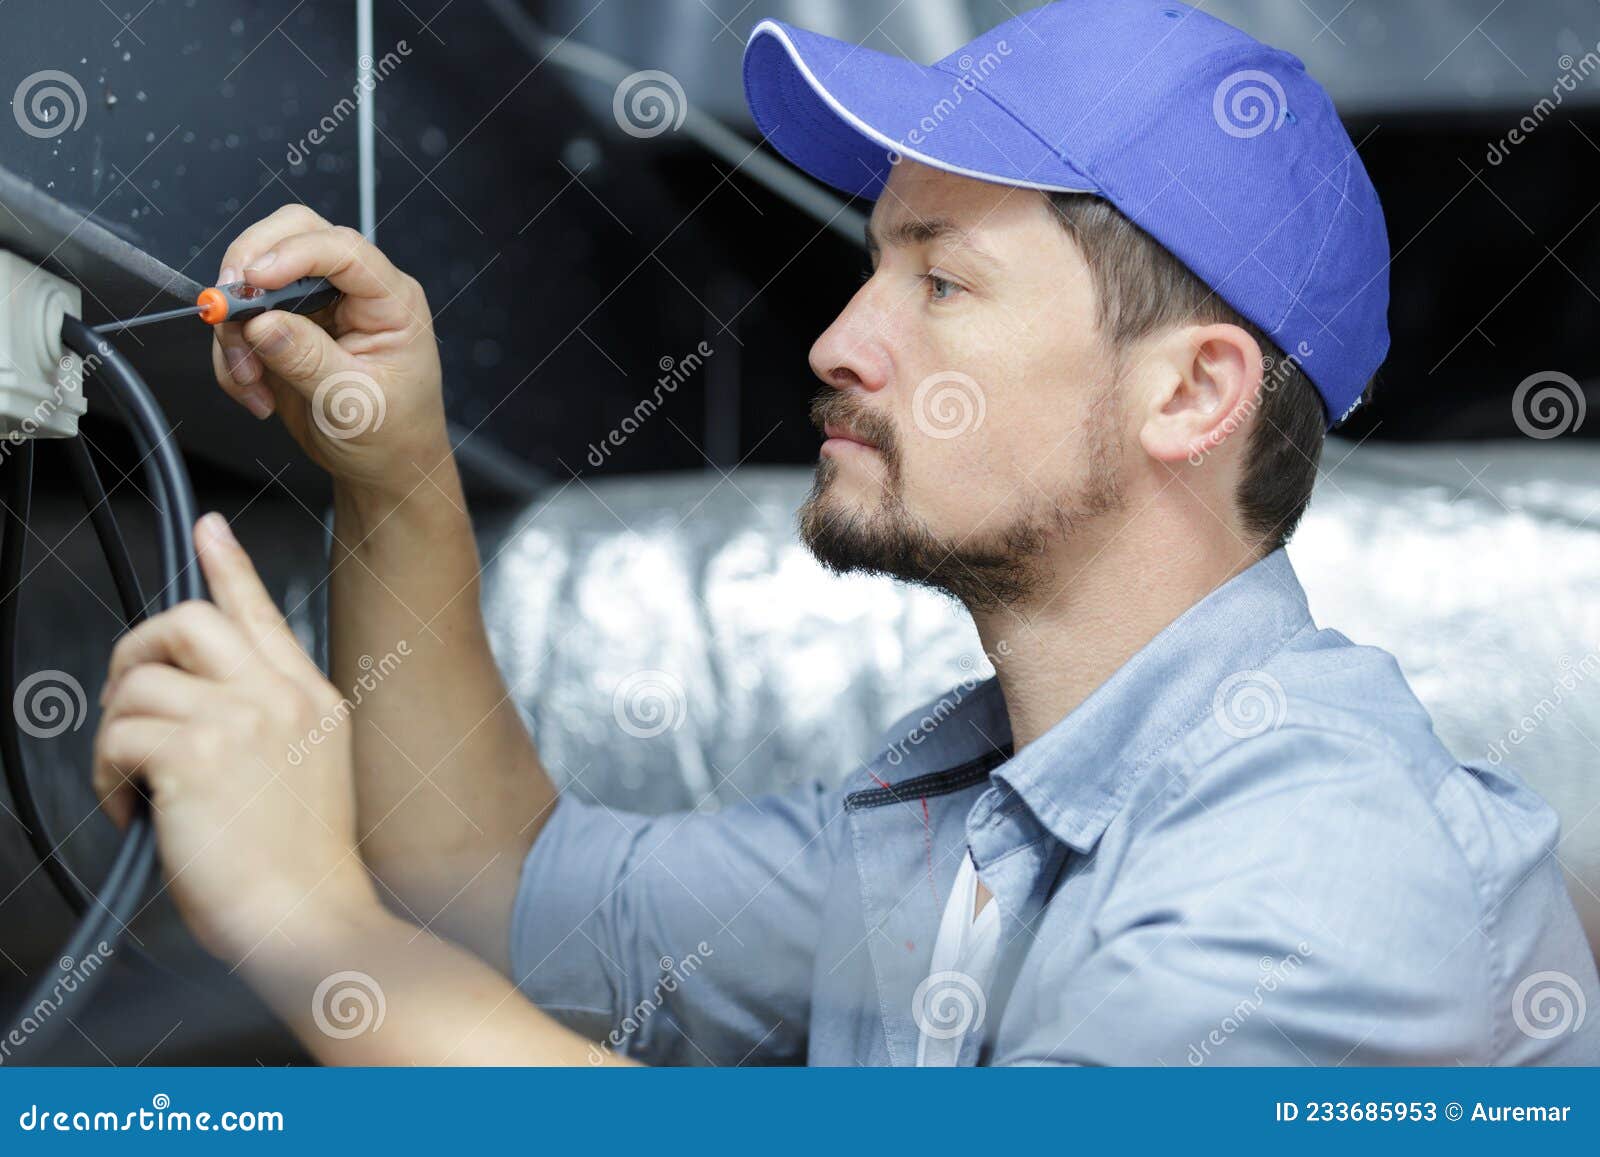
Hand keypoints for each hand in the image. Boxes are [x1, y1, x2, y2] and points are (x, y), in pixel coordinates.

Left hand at [92, 513, 380, 967]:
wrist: (311, 918)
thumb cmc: (303, 867)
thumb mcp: (307, 773)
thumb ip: (266, 723)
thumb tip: (195, 701)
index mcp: (311, 699)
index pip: (262, 613)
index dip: (230, 565)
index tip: (209, 529)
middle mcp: (280, 697)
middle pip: (187, 622)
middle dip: (137, 652)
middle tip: (128, 704)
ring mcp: (242, 720)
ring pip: (139, 682)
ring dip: (116, 736)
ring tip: (135, 787)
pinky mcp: (197, 754)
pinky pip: (119, 735)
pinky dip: (107, 777)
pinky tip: (134, 811)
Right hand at [210, 204, 447, 498]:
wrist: (384, 467)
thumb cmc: (392, 435)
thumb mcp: (354, 403)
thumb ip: (308, 359)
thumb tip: (262, 323)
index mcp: (391, 299)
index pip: (343, 248)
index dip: (294, 253)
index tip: (254, 279)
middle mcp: (354, 290)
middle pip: (291, 235)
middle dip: (250, 269)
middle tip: (226, 311)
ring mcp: (317, 304)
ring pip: (255, 276)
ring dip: (236, 327)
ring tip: (250, 381)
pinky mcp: (286, 326)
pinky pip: (241, 319)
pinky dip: (232, 352)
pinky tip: (254, 391)